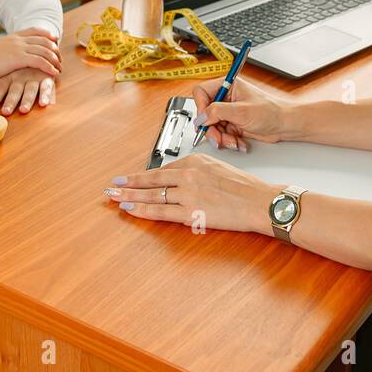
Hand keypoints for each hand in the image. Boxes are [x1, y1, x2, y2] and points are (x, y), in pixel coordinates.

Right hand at [0, 27, 60, 83]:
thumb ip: (1, 54)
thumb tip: (1, 61)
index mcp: (11, 37)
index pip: (33, 30)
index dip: (46, 34)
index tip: (54, 38)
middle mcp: (17, 40)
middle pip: (43, 39)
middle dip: (54, 48)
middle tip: (60, 58)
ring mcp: (19, 48)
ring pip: (44, 50)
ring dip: (55, 59)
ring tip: (60, 67)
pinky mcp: (19, 59)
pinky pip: (40, 61)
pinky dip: (50, 67)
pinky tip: (54, 73)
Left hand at [0, 67, 55, 114]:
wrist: (39, 48)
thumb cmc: (19, 65)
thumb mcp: (6, 70)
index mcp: (10, 74)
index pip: (1, 86)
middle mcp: (21, 76)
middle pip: (15, 90)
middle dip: (10, 101)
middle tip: (6, 112)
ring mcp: (34, 76)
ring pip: (30, 90)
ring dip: (27, 100)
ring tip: (23, 110)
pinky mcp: (47, 77)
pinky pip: (46, 87)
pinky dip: (46, 95)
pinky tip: (44, 104)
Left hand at [103, 152, 279, 234]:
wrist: (259, 201)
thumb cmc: (244, 188)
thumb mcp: (218, 169)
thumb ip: (197, 173)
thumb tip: (180, 182)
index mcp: (195, 161)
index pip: (163, 170)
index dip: (144, 176)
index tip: (132, 178)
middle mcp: (188, 174)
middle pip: (151, 179)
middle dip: (129, 183)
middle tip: (112, 185)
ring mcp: (188, 193)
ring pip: (152, 194)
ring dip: (129, 196)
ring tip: (113, 197)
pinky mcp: (190, 211)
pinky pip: (160, 210)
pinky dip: (142, 210)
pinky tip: (129, 209)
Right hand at [191, 75, 290, 150]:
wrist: (285, 125)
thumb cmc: (271, 111)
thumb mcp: (242, 111)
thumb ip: (218, 111)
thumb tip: (201, 116)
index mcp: (228, 85)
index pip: (201, 92)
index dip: (200, 107)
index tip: (205, 120)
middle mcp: (226, 98)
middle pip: (205, 113)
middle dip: (211, 128)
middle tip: (218, 138)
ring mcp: (229, 112)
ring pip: (212, 126)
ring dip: (221, 137)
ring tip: (232, 142)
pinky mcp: (233, 124)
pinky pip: (222, 134)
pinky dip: (228, 141)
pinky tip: (238, 142)